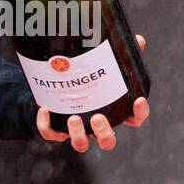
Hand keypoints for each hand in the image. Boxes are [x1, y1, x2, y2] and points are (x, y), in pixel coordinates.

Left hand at [36, 34, 149, 150]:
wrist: (53, 85)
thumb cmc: (86, 78)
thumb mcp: (102, 64)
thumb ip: (119, 54)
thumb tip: (138, 39)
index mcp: (112, 112)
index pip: (133, 120)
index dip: (139, 114)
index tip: (137, 100)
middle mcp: (95, 124)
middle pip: (107, 141)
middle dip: (104, 133)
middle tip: (98, 118)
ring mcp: (76, 129)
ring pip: (81, 143)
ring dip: (79, 135)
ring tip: (74, 118)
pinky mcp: (55, 127)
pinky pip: (51, 133)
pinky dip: (47, 125)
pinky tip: (44, 109)